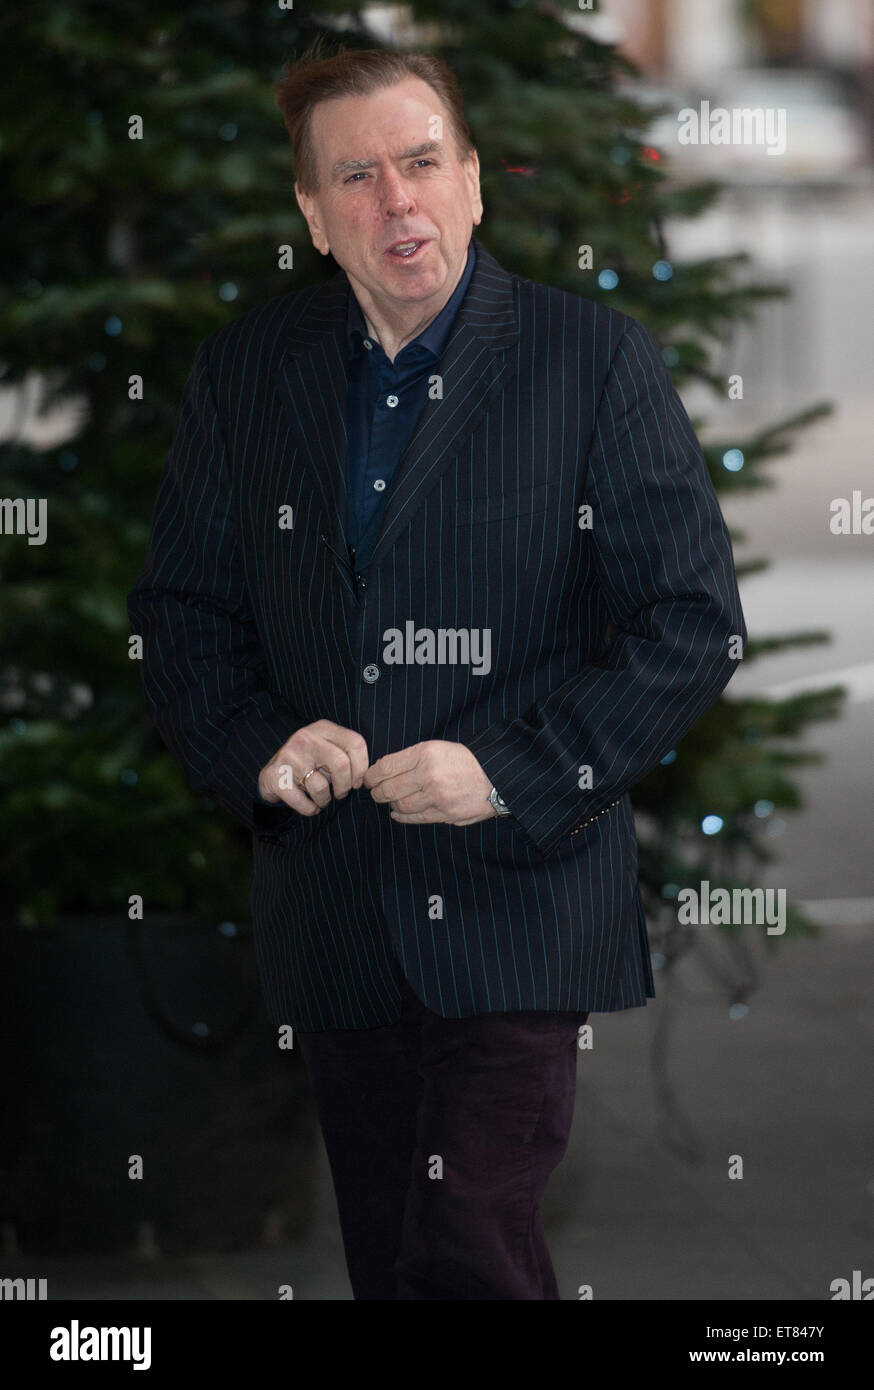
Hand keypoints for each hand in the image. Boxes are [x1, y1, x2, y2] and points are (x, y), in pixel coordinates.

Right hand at [258, 720, 368, 815]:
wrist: (271, 774)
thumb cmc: (309, 763)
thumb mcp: (327, 749)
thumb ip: (347, 754)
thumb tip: (368, 775)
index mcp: (322, 728)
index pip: (355, 743)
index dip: (362, 767)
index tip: (357, 782)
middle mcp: (305, 738)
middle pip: (341, 764)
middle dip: (345, 786)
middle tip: (341, 793)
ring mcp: (288, 756)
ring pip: (321, 787)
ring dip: (326, 800)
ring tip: (322, 798)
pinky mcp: (276, 776)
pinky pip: (303, 803)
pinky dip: (311, 810)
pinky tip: (310, 806)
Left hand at [363, 740, 495, 825]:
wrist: (496, 776)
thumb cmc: (466, 760)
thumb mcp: (438, 747)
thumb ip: (412, 758)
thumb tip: (383, 770)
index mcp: (425, 754)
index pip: (385, 767)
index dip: (371, 775)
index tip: (368, 778)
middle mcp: (428, 775)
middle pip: (389, 789)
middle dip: (376, 792)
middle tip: (374, 792)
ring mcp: (436, 797)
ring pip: (399, 806)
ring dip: (390, 804)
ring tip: (390, 800)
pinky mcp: (444, 814)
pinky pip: (414, 818)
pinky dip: (401, 817)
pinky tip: (397, 813)